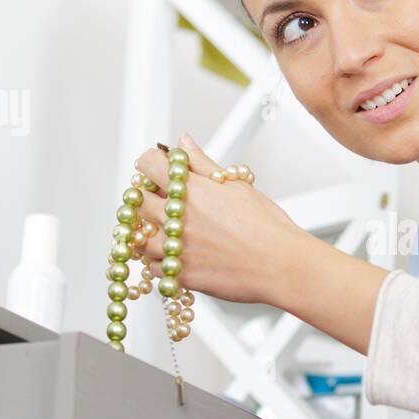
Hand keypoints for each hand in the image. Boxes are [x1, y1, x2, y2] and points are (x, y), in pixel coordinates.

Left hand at [134, 134, 308, 304]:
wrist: (281, 265)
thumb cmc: (268, 227)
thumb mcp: (237, 186)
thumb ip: (203, 163)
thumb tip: (183, 142)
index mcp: (191, 189)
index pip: (148, 164)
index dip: (153, 163)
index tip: (160, 170)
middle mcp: (178, 218)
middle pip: (137, 200)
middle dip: (148, 197)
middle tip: (166, 201)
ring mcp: (176, 248)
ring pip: (138, 236)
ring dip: (148, 231)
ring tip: (168, 231)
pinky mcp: (181, 275)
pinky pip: (152, 267)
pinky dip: (158, 262)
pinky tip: (175, 255)